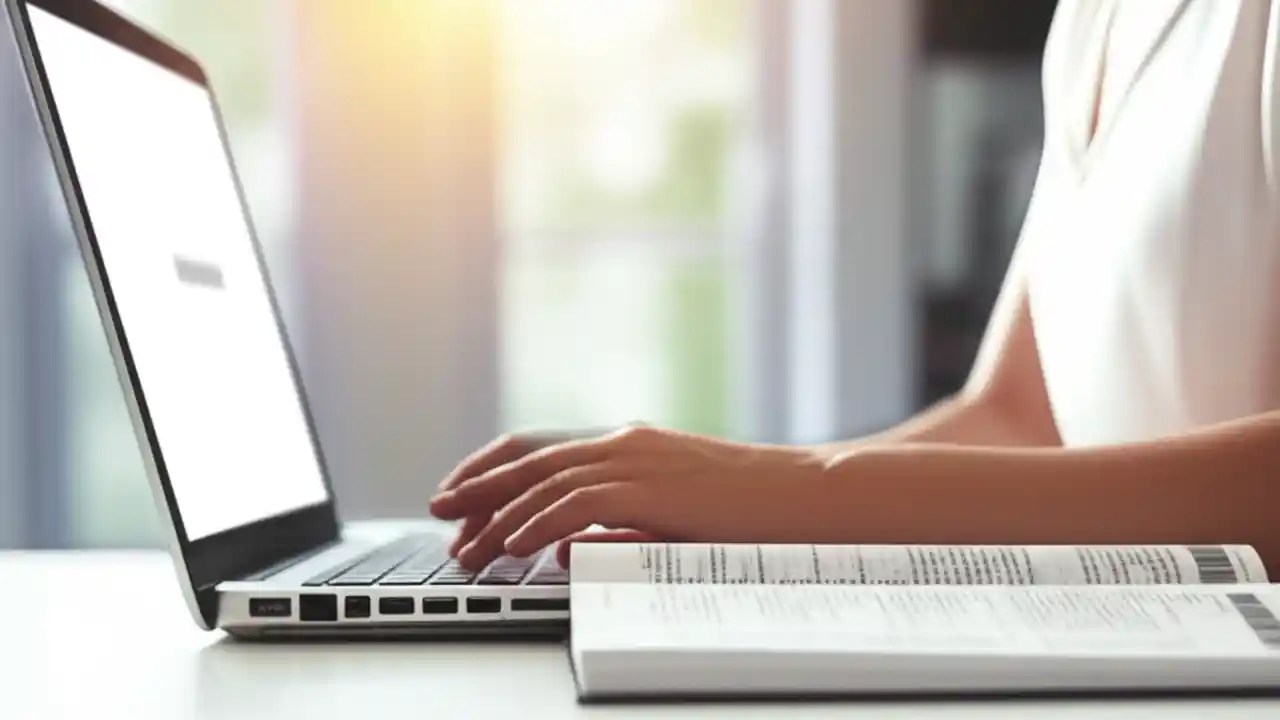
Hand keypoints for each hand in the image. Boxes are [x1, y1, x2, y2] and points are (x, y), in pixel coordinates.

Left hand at [429, 426, 825, 570]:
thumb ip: (620, 524)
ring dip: (499, 514)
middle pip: (531, 460)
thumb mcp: (674, 514)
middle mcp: (625, 444)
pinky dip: (538, 523)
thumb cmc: (753, 509)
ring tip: (467, 543)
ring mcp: (638, 461)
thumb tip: (569, 546)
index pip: (544, 452)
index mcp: (630, 446)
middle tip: (439, 511)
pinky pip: (577, 504)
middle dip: (479, 487)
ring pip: (546, 481)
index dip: (495, 471)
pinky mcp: (650, 488)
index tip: (461, 495)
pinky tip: (514, 543)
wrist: (809, 494)